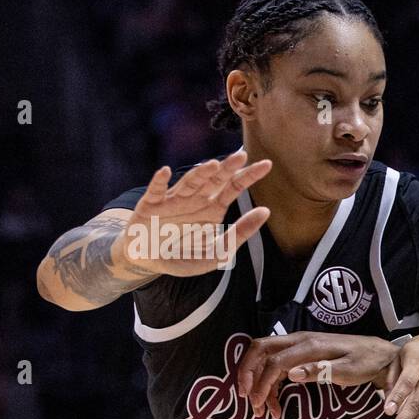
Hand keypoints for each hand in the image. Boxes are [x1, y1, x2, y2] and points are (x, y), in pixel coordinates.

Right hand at [123, 150, 272, 276]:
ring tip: (213, 165)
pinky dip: (159, 181)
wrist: (151, 262)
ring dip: (200, 173)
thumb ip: (241, 233)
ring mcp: (173, 200)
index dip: (249, 176)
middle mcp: (195, 200)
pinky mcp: (151, 206)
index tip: (267, 164)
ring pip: (189, 183)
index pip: (234, 187)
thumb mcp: (219, 251)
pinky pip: (155, 191)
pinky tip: (165, 171)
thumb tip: (266, 211)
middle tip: (242, 156)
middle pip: (214, 180)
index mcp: (213, 208)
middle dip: (228, 168)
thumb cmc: (186, 255)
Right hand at [237, 332, 397, 418]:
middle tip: (247, 399)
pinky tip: (275, 402)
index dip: (261, 382)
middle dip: (247, 373)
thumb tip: (291, 374)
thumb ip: (320, 371)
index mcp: (309, 345)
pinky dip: (271, 382)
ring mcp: (300, 346)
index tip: (257, 403)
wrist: (382, 355)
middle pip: (260, 349)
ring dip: (259, 381)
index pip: (274, 361)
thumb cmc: (367, 362)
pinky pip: (277, 364)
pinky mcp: (303, 354)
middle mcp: (300, 341)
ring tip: (262, 409)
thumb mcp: (348, 370)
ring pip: (266, 358)